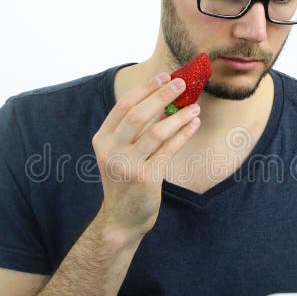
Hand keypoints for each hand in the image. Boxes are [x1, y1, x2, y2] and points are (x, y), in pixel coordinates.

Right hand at [92, 72, 200, 237]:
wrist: (122, 219)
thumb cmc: (125, 181)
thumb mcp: (119, 154)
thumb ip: (133, 131)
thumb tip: (164, 100)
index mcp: (102, 139)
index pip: (123, 105)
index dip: (145, 88)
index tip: (164, 76)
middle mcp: (111, 150)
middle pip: (138, 114)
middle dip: (162, 95)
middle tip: (182, 83)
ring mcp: (127, 165)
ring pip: (156, 132)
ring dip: (178, 116)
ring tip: (194, 107)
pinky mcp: (145, 178)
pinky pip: (168, 150)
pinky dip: (183, 134)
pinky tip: (193, 125)